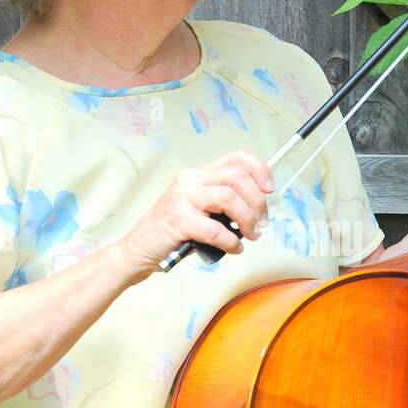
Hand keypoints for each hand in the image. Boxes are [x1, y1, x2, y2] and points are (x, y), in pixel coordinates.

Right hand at [119, 147, 273, 277]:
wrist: (138, 250)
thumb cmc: (172, 233)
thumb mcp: (200, 210)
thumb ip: (224, 204)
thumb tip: (258, 209)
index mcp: (198, 174)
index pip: (236, 157)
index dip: (260, 170)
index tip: (269, 190)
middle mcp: (190, 180)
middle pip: (237, 177)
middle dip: (257, 201)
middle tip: (261, 223)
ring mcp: (182, 198)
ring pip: (229, 198)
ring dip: (247, 219)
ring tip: (249, 235)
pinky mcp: (178, 220)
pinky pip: (214, 229)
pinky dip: (230, 241)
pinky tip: (233, 248)